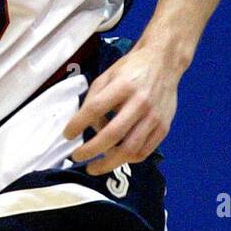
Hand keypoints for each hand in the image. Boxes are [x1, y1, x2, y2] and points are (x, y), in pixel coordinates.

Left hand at [62, 44, 178, 176]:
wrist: (164, 63)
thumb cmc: (131, 70)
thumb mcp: (107, 76)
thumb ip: (93, 100)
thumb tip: (84, 127)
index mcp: (123, 86)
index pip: (95, 109)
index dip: (77, 124)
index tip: (67, 135)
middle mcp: (141, 103)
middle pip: (113, 135)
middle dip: (91, 150)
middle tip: (77, 157)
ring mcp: (155, 117)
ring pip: (130, 149)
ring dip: (108, 163)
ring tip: (94, 167)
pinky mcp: (164, 128)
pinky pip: (144, 152)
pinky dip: (127, 159)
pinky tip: (115, 158)